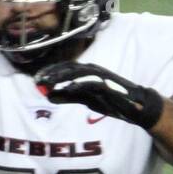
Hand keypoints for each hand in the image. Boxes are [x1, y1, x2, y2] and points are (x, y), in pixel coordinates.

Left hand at [34, 61, 163, 131]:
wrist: (135, 106)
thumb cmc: (110, 100)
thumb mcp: (86, 100)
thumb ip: (69, 97)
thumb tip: (49, 96)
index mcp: (87, 71)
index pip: (65, 68)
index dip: (50, 72)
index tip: (37, 78)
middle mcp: (93, 70)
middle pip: (68, 67)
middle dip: (52, 73)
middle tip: (38, 79)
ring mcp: (100, 76)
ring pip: (78, 72)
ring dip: (62, 76)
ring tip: (48, 82)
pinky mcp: (108, 84)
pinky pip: (91, 83)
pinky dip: (79, 84)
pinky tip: (68, 88)